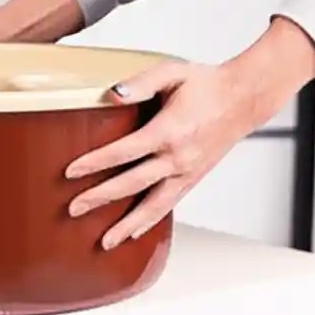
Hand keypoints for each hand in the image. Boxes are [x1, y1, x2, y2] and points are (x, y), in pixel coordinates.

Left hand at [65, 61, 259, 249]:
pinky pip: (168, 206)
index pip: (124, 151)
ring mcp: (186, 173)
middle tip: (73, 209)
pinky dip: (149, 222)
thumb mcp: (172, 72)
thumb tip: (111, 94)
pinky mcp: (192, 180)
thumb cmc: (207, 84)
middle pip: (132, 184)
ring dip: (127, 225)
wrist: (244, 100)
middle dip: (100, 198)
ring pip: (152, 206)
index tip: (71, 171)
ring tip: (104, 242)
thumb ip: (140, 83)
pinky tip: (133, 233)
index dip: (95, 162)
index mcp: (169, 130)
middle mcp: (178, 157)